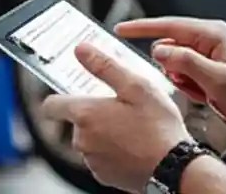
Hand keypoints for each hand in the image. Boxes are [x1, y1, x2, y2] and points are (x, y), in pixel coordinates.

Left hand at [41, 42, 191, 192]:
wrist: (174, 168)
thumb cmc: (157, 126)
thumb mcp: (135, 86)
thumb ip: (104, 66)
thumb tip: (81, 49)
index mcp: (86, 115)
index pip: (52, 105)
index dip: (60, 97)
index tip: (72, 94)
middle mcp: (82, 140)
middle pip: (77, 121)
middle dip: (95, 113)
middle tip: (123, 108)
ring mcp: (93, 161)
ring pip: (91, 140)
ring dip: (105, 133)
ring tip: (133, 128)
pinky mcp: (105, 176)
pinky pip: (102, 158)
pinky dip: (114, 151)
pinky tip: (135, 146)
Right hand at [116, 17, 225, 136]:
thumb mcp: (217, 80)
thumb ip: (187, 63)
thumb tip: (158, 50)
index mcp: (212, 34)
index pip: (170, 26)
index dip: (143, 28)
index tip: (120, 29)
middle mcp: (207, 38)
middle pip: (170, 46)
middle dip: (172, 68)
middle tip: (191, 85)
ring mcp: (205, 52)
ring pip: (173, 62)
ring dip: (181, 79)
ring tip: (201, 91)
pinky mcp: (204, 66)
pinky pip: (181, 73)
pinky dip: (186, 85)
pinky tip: (203, 94)